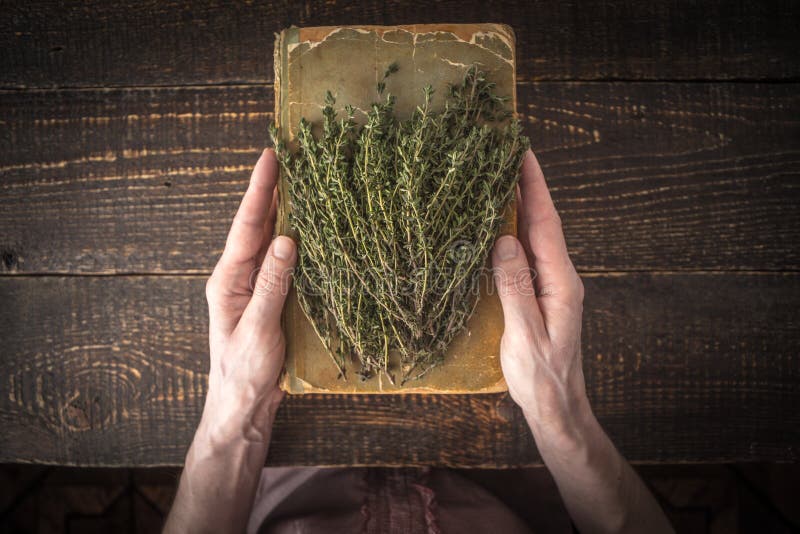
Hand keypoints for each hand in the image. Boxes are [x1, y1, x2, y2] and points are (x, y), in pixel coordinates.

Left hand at [200, 148, 295, 445]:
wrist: (244, 404)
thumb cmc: (245, 371)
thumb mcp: (259, 328)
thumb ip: (272, 284)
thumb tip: (287, 240)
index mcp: (228, 279)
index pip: (245, 227)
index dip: (260, 190)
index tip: (270, 156)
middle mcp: (240, 275)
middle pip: (257, 225)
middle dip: (272, 189)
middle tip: (290, 153)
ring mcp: (256, 285)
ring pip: (272, 239)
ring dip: (286, 209)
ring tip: (303, 178)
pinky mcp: (273, 296)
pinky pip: (286, 261)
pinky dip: (299, 239)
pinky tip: (313, 226)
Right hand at [491, 149, 589, 448]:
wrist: (556, 406)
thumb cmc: (541, 376)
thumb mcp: (525, 334)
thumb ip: (515, 286)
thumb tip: (504, 240)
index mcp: (560, 281)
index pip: (546, 223)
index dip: (534, 186)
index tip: (522, 151)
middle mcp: (559, 276)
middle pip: (543, 221)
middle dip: (527, 185)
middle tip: (506, 152)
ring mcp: (550, 285)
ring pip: (535, 235)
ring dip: (520, 204)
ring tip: (499, 176)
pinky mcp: (538, 294)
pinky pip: (525, 254)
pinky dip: (513, 230)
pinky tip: (498, 224)